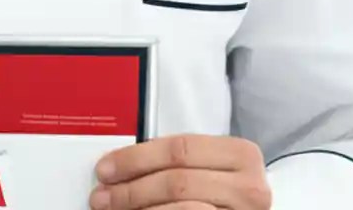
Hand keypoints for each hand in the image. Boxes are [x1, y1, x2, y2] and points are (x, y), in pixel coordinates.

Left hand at [89, 134, 270, 209]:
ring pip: (181, 206)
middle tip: (103, 195)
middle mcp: (249, 186)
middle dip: (131, 188)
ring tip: (115, 208)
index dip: (136, 158)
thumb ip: (177, 161)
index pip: (179, 148)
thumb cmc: (222, 192)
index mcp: (241, 154)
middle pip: (176, 180)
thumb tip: (121, 165)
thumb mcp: (207, 167)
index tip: (107, 168)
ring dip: (139, 208)